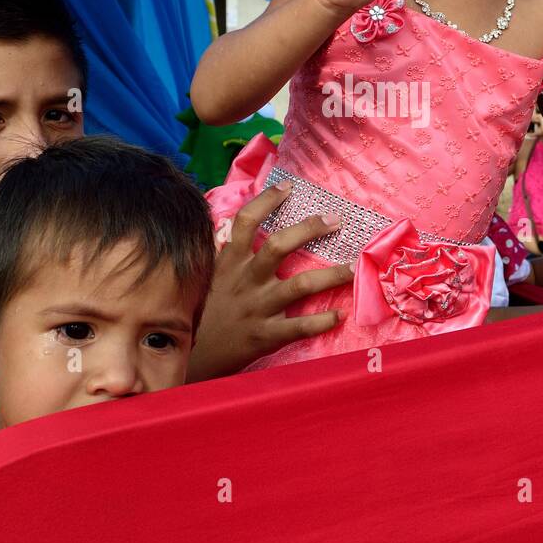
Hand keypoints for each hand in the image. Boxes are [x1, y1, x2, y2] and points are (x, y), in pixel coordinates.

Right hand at [187, 183, 353, 380]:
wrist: (189, 356)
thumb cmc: (203, 312)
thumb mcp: (207, 276)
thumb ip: (224, 252)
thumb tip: (237, 225)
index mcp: (230, 262)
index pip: (247, 221)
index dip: (268, 200)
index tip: (289, 186)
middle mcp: (246, 280)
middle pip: (280, 246)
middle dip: (310, 229)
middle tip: (335, 220)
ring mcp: (257, 308)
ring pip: (300, 286)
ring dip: (331, 275)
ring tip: (352, 268)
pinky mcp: (265, 336)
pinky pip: (299, 327)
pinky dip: (322, 321)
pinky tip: (339, 315)